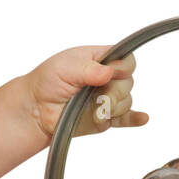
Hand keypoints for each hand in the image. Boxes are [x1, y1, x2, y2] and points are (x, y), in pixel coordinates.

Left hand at [24, 46, 148, 142]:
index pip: (126, 59)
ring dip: (111, 108)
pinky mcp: (105, 117)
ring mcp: (107, 98)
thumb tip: (108, 71)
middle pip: (129, 82)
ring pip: (126, 102)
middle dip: (115, 91)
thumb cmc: (47, 81)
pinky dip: (135, 119)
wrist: (36, 108)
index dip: (123, 66)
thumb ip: (88, 69)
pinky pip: (126, 119)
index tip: (112, 72)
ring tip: (93, 110)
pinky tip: (142, 118)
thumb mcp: (64, 67)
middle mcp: (107, 78)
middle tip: (99, 96)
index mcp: (100, 59)